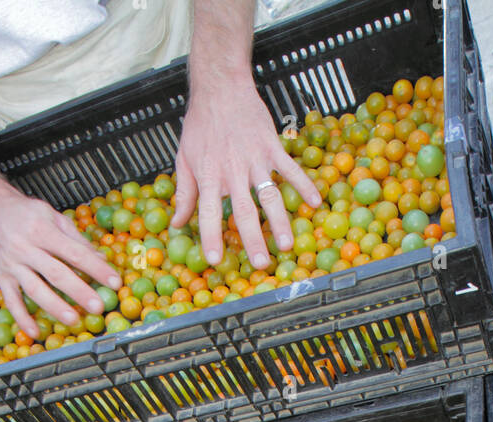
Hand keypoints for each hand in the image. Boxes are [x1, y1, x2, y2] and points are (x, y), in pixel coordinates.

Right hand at [0, 186, 122, 336]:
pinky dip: (22, 318)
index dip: (96, 268)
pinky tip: (34, 332)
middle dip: (78, 291)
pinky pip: (11, 300)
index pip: (74, 252)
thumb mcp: (54, 217)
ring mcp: (12, 264)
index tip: (115, 282)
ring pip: (35, 289)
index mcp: (42, 230)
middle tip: (98, 307)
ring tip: (73, 320)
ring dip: (55, 306)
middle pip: (55, 273)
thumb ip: (77, 240)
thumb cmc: (27, 214)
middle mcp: (25, 247)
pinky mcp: (1, 277)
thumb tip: (102, 259)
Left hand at [172, 79, 321, 267]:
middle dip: (252, 238)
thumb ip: (184, 193)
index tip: (215, 259)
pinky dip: (304, 184)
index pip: (208, 211)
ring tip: (287, 245)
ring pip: (269, 194)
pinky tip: (315, 202)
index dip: (211, 236)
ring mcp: (254, 158)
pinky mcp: (272, 145)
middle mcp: (232, 170)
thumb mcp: (184, 158)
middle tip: (261, 264)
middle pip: (243, 210)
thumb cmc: (200, 125)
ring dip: (280, 221)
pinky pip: (290, 168)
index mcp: (208, 175)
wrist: (221, 86)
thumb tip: (177, 224)